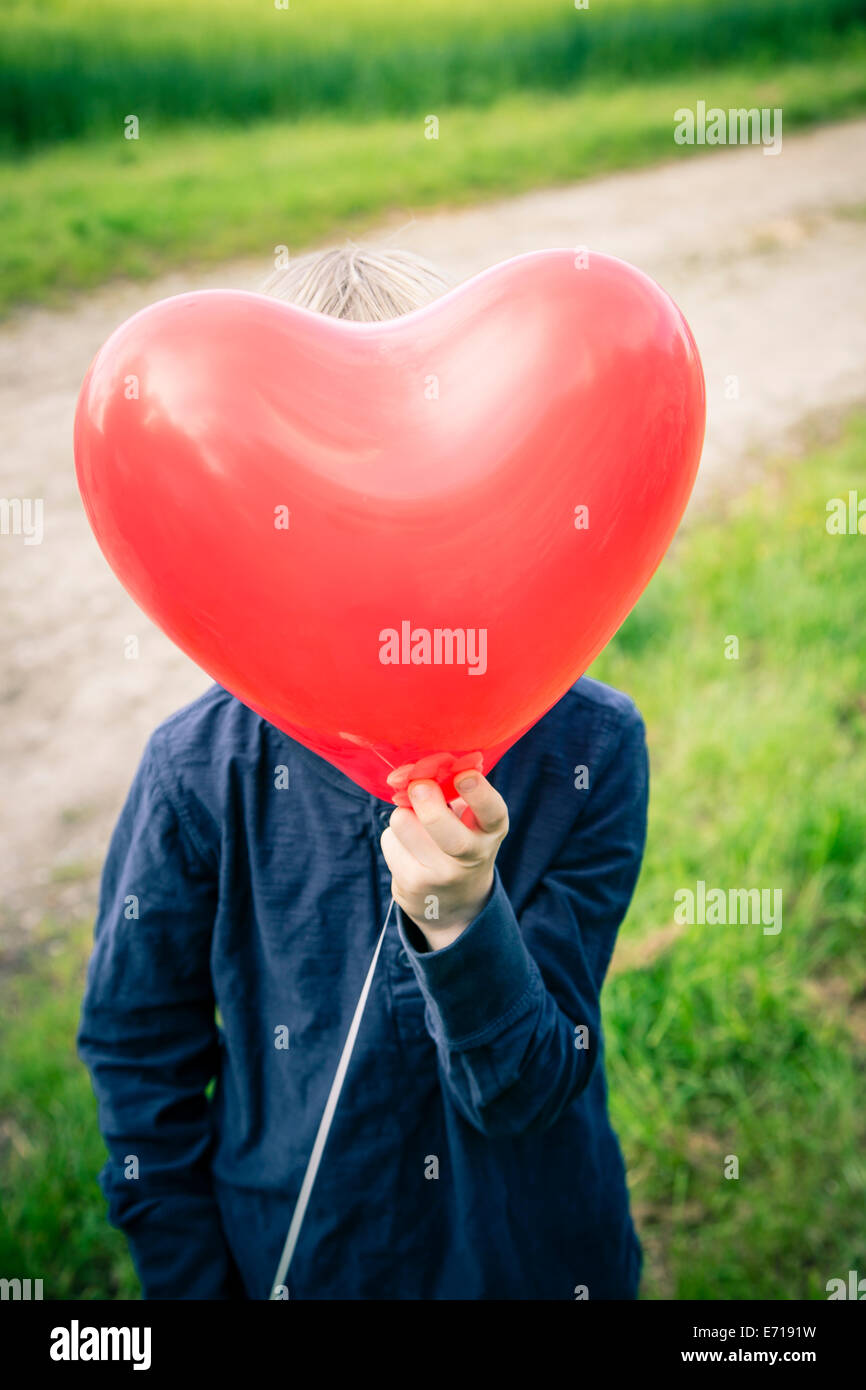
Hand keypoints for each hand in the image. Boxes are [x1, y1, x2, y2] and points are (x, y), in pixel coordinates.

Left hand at [380, 771, 508, 948]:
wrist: (456, 905)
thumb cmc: (462, 842)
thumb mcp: (472, 820)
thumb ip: (453, 792)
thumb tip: (414, 769)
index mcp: (492, 830)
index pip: (492, 811)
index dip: (477, 792)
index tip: (464, 775)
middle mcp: (471, 855)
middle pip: (437, 822)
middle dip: (422, 797)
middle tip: (418, 786)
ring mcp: (439, 874)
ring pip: (402, 821)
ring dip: (403, 815)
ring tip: (416, 827)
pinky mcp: (411, 884)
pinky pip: (389, 840)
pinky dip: (395, 838)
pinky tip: (409, 851)